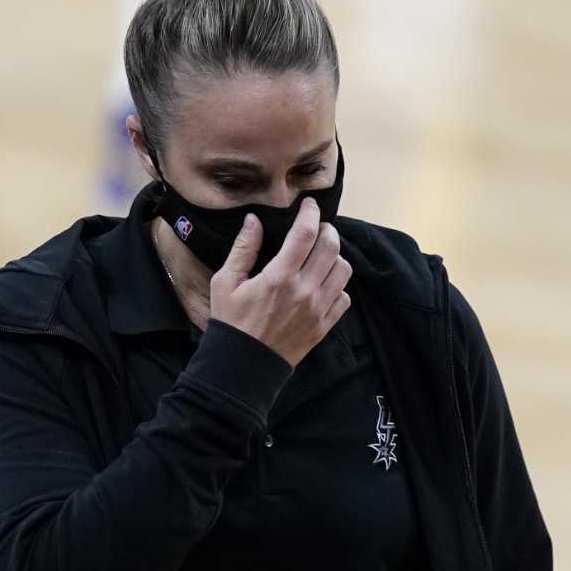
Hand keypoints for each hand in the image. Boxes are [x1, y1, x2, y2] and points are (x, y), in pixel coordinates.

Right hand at [209, 199, 352, 367]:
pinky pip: (344, 297)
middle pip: (331, 247)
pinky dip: (337, 285)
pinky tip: (322, 283)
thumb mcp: (225, 282)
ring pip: (343, 270)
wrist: (243, 366)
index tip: (308, 205)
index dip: (310, 213)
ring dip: (334, 256)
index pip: (305, 233)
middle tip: (316, 228)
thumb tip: (254, 220)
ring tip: (320, 255)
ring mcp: (317, 310)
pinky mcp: (324, 326)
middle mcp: (304, 291)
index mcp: (279, 277)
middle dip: (326, 230)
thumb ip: (243, 249)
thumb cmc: (231, 322)